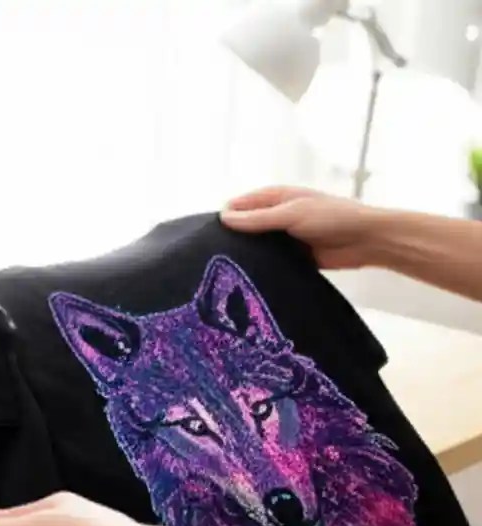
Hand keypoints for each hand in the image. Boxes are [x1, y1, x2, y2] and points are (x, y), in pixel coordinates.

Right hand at [219, 186, 385, 268]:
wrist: (367, 240)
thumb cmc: (332, 217)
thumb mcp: (292, 213)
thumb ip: (258, 218)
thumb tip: (223, 218)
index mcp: (276, 198)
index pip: (241, 205)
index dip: (225, 217)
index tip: (207, 236)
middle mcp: (277, 216)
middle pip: (246, 226)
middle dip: (232, 238)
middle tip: (212, 258)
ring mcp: (285, 238)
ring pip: (257, 246)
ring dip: (247, 255)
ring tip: (225, 271)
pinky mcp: (293, 257)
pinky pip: (271, 262)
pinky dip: (262, 268)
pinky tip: (247, 279)